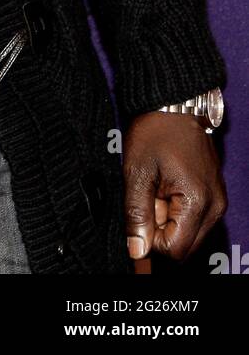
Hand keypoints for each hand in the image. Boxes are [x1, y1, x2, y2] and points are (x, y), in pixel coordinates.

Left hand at [123, 113, 226, 266]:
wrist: (174, 104)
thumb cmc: (155, 132)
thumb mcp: (137, 172)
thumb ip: (136, 214)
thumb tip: (137, 250)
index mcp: (198, 202)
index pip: (175, 249)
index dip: (152, 238)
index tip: (142, 210)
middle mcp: (215, 206)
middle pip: (185, 245)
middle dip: (161, 229)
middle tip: (150, 196)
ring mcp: (217, 200)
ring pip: (189, 232)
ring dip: (168, 218)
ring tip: (158, 187)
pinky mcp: (214, 194)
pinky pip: (195, 217)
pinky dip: (177, 208)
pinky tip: (167, 184)